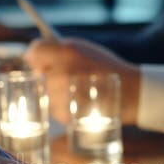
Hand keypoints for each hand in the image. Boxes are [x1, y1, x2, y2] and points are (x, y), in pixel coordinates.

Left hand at [24, 37, 140, 124]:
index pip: (34, 51)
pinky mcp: (64, 115)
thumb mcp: (85, 49)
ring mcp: (61, 97)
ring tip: (77, 90)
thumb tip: (33, 55)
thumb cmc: (107, 69)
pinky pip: (53, 108)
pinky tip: (79, 101)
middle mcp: (60, 75)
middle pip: (37, 73)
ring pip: (44, 92)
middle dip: (48, 74)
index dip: (37, 55)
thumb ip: (58, 49)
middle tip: (66, 76)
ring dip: (55, 91)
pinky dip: (62, 105)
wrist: (130, 94)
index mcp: (66, 54)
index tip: (41, 59)